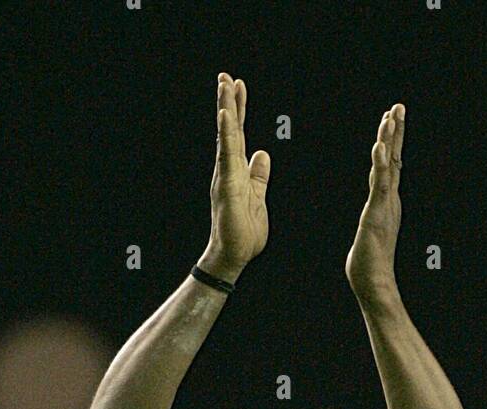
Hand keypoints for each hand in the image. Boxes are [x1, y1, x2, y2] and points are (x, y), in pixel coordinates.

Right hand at [202, 74, 270, 280]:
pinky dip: (226, 133)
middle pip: (229, 129)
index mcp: (236, 171)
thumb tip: (262, 154)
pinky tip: (225, 114)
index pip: (238, 134)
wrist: (234, 255)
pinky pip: (226, 153)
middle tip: (226, 76)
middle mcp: (227, 169)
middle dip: (228, 102)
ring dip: (226, 109)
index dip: (239, 110)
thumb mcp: (258, 197)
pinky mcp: (226, 184)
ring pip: (226, 136)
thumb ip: (259, 176)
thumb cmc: (244, 232)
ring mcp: (225, 175)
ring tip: (224, 84)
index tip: (238, 86)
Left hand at [346, 103, 403, 303]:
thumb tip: (369, 228)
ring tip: (392, 116)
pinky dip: (381, 164)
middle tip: (398, 107)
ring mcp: (384, 205)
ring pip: (389, 166)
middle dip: (395, 132)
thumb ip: (370, 226)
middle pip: (392, 159)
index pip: (389, 166)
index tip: (392, 120)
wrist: (373, 284)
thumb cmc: (369, 266)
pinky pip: (381, 184)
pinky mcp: (377, 214)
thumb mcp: (367, 237)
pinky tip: (380, 146)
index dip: (391, 143)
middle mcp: (387, 200)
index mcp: (384, 202)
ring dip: (390, 140)